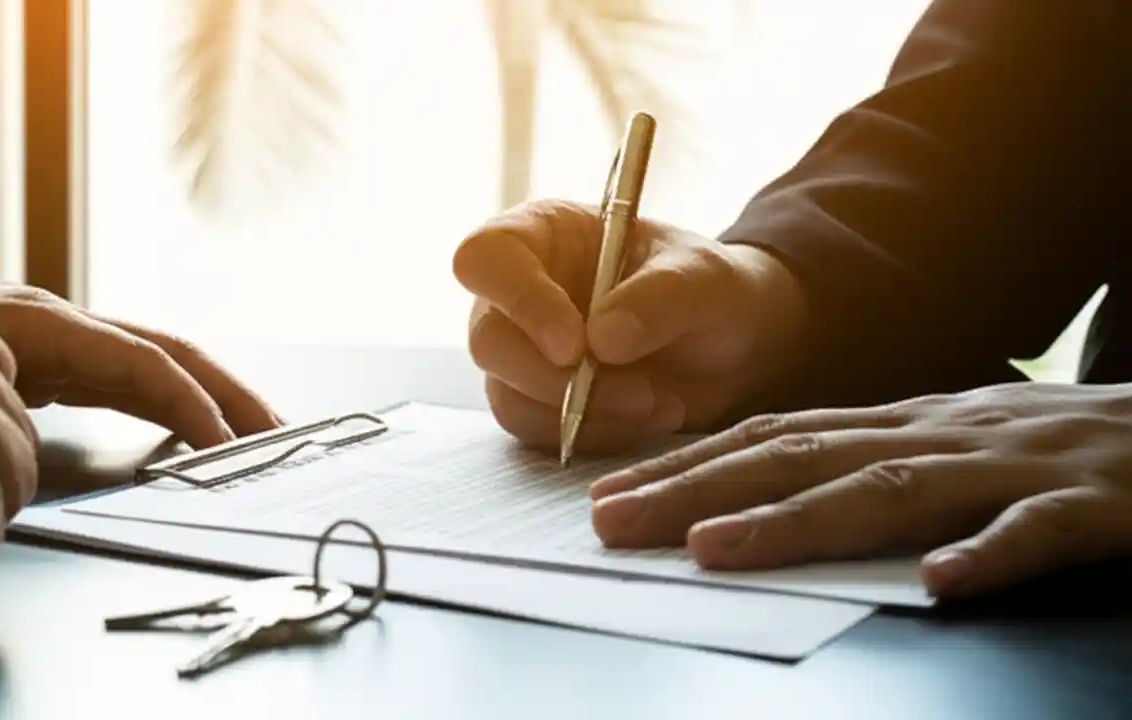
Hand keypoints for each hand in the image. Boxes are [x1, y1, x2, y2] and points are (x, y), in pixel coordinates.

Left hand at [0, 267, 281, 447]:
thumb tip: (34, 460)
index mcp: (41, 323)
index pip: (141, 361)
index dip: (189, 403)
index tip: (222, 446)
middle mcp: (63, 326)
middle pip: (170, 353)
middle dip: (228, 393)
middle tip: (278, 433)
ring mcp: (63, 343)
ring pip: (158, 366)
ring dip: (211, 398)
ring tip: (256, 434)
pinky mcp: (56, 364)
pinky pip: (132, 382)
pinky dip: (173, 406)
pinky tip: (195, 432)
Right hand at [452, 200, 807, 453]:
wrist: (730, 344)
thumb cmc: (709, 289)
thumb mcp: (703, 279)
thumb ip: (657, 299)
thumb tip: (601, 342)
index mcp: (543, 234)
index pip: (486, 257)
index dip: (519, 302)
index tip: (575, 346)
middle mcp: (518, 291)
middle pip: (488, 340)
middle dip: (558, 379)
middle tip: (638, 391)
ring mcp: (522, 349)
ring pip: (509, 394)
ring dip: (584, 414)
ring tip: (657, 403)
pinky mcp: (536, 400)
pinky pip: (535, 430)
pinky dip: (592, 435)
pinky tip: (645, 419)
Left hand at [589, 382, 1131, 597]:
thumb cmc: (1052, 448)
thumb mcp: (945, 448)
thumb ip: (867, 465)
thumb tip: (765, 493)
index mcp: (900, 425)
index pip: (773, 438)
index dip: (687, 463)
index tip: (610, 493)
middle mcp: (937, 436)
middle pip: (801, 458)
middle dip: (698, 488)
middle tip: (614, 521)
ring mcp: (1009, 468)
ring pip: (892, 489)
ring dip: (797, 521)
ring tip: (714, 548)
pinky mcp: (1087, 505)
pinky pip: (1032, 532)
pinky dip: (983, 556)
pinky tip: (936, 585)